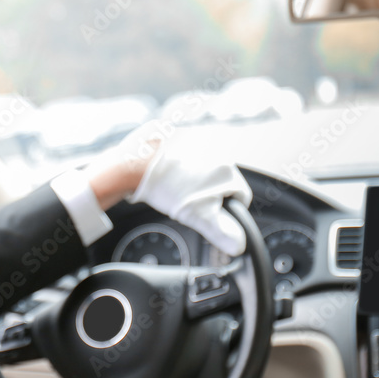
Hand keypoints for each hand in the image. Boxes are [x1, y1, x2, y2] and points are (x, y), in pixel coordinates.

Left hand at [85, 122, 251, 255]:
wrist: (136, 163)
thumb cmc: (166, 186)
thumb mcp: (198, 216)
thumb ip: (222, 232)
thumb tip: (238, 245)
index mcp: (228, 170)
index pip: (242, 196)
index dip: (228, 210)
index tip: (212, 213)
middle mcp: (219, 149)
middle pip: (223, 181)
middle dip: (210, 193)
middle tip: (191, 202)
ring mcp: (201, 138)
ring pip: (207, 167)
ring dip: (198, 177)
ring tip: (178, 187)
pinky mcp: (184, 133)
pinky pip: (191, 153)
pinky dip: (184, 163)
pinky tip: (171, 173)